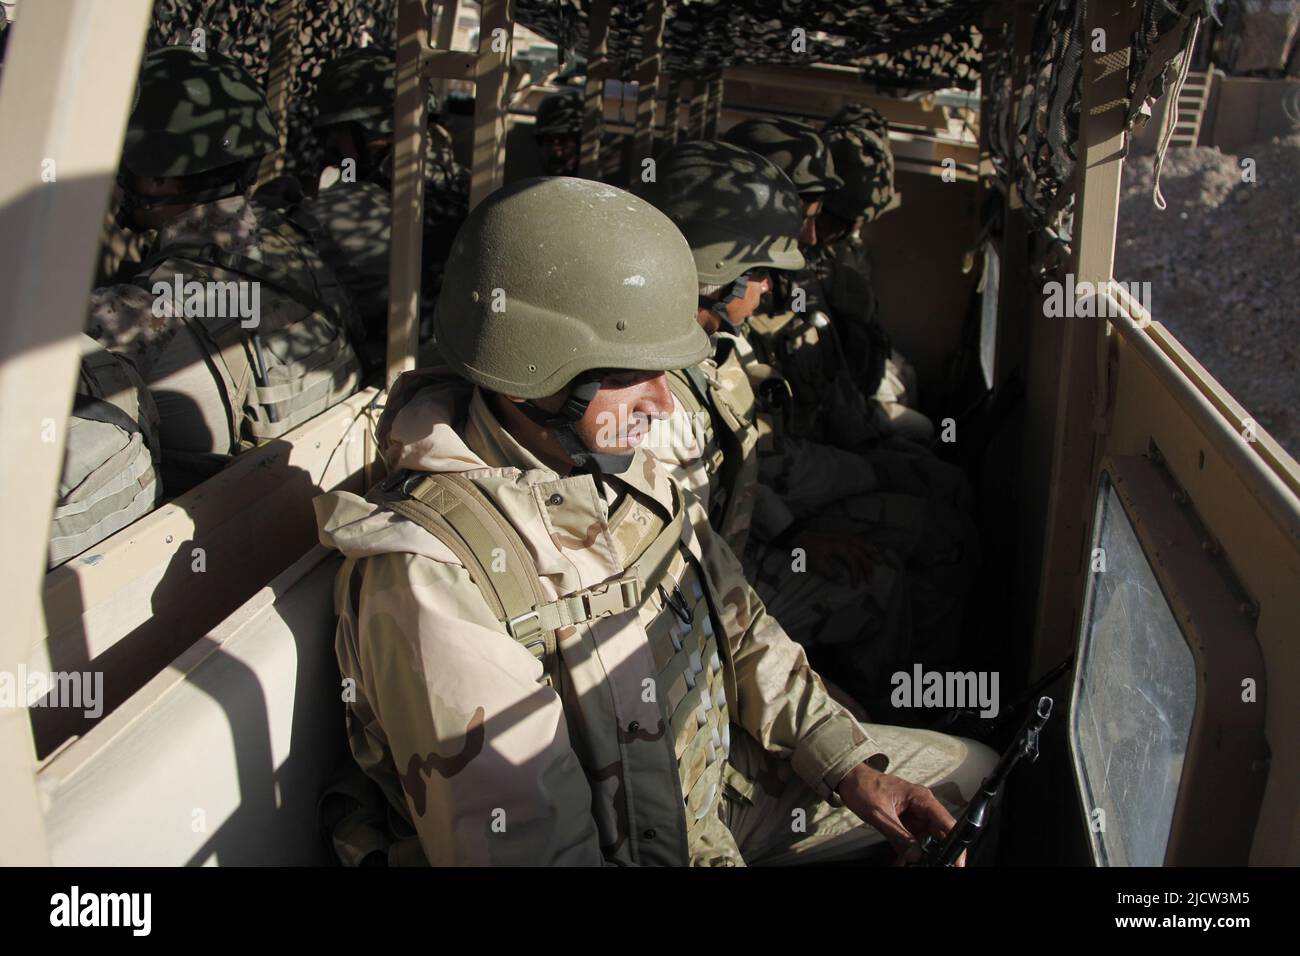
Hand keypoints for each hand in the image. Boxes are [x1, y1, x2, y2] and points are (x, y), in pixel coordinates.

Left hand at [793, 530, 875, 586]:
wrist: (799, 537)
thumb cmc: (806, 551)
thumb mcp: (815, 563)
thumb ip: (829, 572)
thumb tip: (843, 581)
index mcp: (838, 545)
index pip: (852, 560)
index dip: (856, 573)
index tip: (855, 585)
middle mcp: (843, 539)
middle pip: (860, 552)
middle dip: (868, 566)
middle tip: (871, 579)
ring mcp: (843, 536)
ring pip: (861, 543)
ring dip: (871, 552)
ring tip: (879, 561)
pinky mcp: (841, 536)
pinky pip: (857, 539)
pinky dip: (865, 544)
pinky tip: (870, 549)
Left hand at [836, 762, 965, 866]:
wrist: (849, 780)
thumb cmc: (864, 787)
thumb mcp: (880, 814)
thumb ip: (899, 835)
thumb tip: (915, 855)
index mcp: (921, 799)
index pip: (947, 822)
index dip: (955, 843)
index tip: (958, 861)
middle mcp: (922, 806)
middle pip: (939, 833)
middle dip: (936, 851)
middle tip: (931, 864)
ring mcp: (915, 814)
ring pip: (926, 839)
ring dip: (920, 853)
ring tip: (909, 861)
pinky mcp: (906, 821)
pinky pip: (913, 839)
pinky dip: (909, 850)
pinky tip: (902, 858)